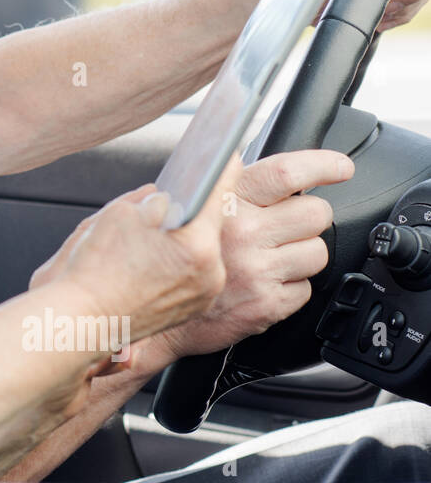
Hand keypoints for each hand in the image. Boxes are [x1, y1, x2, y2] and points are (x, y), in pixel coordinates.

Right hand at [30, 154, 242, 372]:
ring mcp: (203, 295)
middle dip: (197, 209)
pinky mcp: (192, 310)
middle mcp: (210, 273)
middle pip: (213, 225)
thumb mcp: (116, 215)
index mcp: (195, 244)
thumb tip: (165, 195)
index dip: (221, 168)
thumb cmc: (89, 273)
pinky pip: (197, 275)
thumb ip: (150, 199)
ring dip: (189, 238)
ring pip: (205, 252)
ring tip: (156, 234)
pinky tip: (156, 258)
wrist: (76, 324)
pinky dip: (183, 262)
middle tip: (175, 198)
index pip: (219, 193)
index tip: (226, 154)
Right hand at [153, 149, 353, 363]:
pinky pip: (305, 288)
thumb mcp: (171, 207)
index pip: (285, 173)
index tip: (339, 167)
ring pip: (317, 252)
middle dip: (309, 217)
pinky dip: (289, 286)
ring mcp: (257, 272)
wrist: (144, 317)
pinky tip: (262, 283)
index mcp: (224, 203)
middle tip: (289, 223)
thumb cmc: (157, 260)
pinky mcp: (265, 305)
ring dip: (300, 253)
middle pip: (315, 213)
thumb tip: (238, 168)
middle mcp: (244, 234)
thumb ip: (208, 186)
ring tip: (271, 256)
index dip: (321, 165)